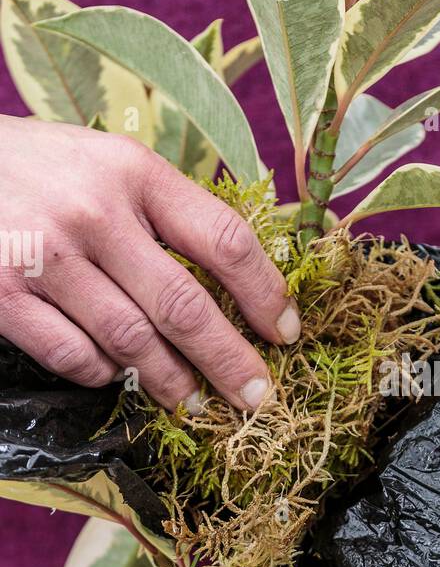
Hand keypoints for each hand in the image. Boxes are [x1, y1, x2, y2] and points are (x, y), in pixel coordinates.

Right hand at [0, 116, 299, 411]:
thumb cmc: (39, 169)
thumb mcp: (107, 164)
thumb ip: (164, 211)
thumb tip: (237, 279)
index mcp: (133, 172)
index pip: (222, 238)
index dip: (265, 293)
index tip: (286, 332)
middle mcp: (93, 212)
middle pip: (184, 304)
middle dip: (230, 360)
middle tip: (258, 396)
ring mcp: (44, 255)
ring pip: (131, 339)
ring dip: (171, 381)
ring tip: (193, 402)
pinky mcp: (1, 294)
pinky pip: (73, 355)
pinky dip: (103, 374)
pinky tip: (115, 376)